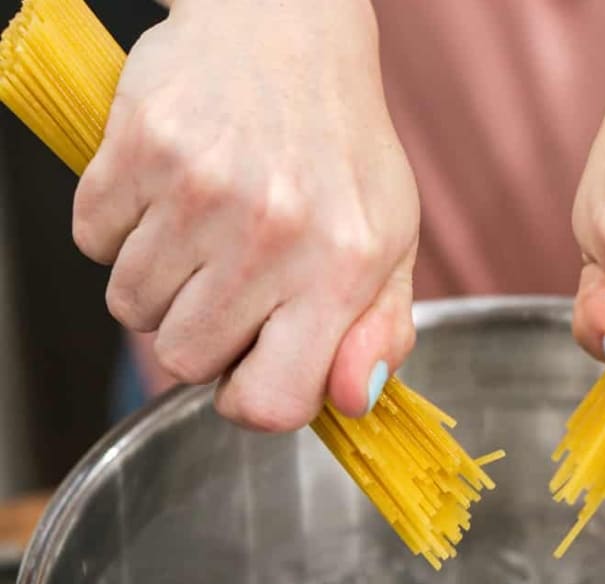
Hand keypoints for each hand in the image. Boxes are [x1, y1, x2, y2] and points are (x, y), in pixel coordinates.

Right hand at [74, 0, 418, 429]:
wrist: (287, 28)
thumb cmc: (341, 152)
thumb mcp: (389, 245)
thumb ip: (381, 334)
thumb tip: (352, 401)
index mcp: (342, 269)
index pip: (270, 403)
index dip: (252, 401)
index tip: (251, 369)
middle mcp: (272, 234)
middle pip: (184, 359)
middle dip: (203, 335)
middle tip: (232, 281)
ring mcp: (199, 189)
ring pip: (132, 307)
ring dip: (160, 286)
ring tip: (204, 232)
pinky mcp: (138, 147)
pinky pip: (92, 243)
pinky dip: (120, 233)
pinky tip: (168, 197)